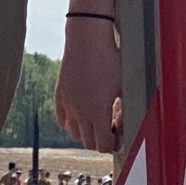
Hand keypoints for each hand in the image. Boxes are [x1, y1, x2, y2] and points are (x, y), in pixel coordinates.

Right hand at [56, 23, 122, 153]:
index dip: (113, 143)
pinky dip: (72, 121)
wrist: (87, 39)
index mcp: (97, 112)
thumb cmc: (110, 59)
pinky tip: (82, 112)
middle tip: (112, 125)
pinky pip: (62, 119)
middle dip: (101, 139)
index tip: (120, 133)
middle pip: (88, 142)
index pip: (102, 145)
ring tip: (98, 117)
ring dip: (86, 131)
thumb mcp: (124, 85)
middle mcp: (80, 112)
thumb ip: (125, 109)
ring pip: (74, 133)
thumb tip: (125, 124)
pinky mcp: (60, 94)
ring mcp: (68, 104)